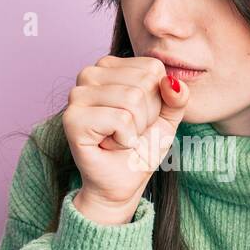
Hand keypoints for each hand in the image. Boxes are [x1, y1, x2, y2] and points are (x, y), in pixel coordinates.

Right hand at [62, 55, 190, 223]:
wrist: (122, 183)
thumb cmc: (140, 147)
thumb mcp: (167, 118)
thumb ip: (176, 97)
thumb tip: (171, 81)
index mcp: (110, 66)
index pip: (153, 68)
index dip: (157, 100)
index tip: (139, 118)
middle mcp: (90, 73)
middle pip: (144, 83)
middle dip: (146, 116)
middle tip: (128, 132)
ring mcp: (77, 94)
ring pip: (132, 99)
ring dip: (135, 129)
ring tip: (118, 138)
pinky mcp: (72, 117)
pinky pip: (120, 119)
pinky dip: (124, 140)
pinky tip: (109, 145)